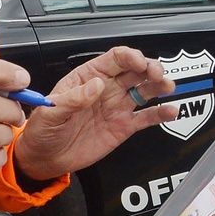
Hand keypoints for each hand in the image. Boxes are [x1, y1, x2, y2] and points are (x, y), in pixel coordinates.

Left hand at [14, 47, 177, 179]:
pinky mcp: (124, 127)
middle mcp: (108, 87)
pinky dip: (161, 113)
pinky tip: (171, 111)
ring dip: (159, 85)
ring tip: (168, 87)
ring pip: (145, 90)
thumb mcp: (51, 112)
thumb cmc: (43, 129)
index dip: (130, 57)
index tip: (139, 63)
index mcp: (89, 76)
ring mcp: (118, 106)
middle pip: (135, 70)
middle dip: (150, 68)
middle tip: (157, 75)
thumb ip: (73, 98)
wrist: (45, 158)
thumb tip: (97, 85)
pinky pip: (146, 117)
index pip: (115, 58)